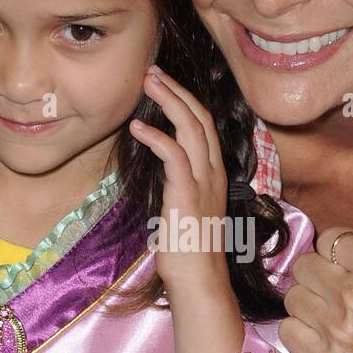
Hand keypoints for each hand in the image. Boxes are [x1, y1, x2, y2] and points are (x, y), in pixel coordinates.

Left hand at [129, 65, 230, 295]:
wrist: (198, 281)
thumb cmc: (188, 251)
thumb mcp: (185, 209)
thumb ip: (179, 185)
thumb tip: (164, 171)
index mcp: (215, 174)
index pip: (204, 125)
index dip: (185, 100)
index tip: (163, 84)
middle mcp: (214, 173)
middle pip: (200, 117)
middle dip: (176, 89)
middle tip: (151, 71)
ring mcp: (204, 182)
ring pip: (192, 128)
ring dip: (168, 101)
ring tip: (146, 82)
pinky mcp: (187, 194)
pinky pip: (175, 155)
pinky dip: (157, 137)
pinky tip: (137, 127)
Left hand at [279, 180, 352, 352]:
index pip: (330, 240)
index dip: (341, 252)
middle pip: (306, 265)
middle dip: (321, 275)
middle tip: (342, 290)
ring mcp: (340, 331)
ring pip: (294, 297)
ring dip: (310, 303)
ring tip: (334, 312)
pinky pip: (287, 330)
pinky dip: (300, 331)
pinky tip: (324, 333)